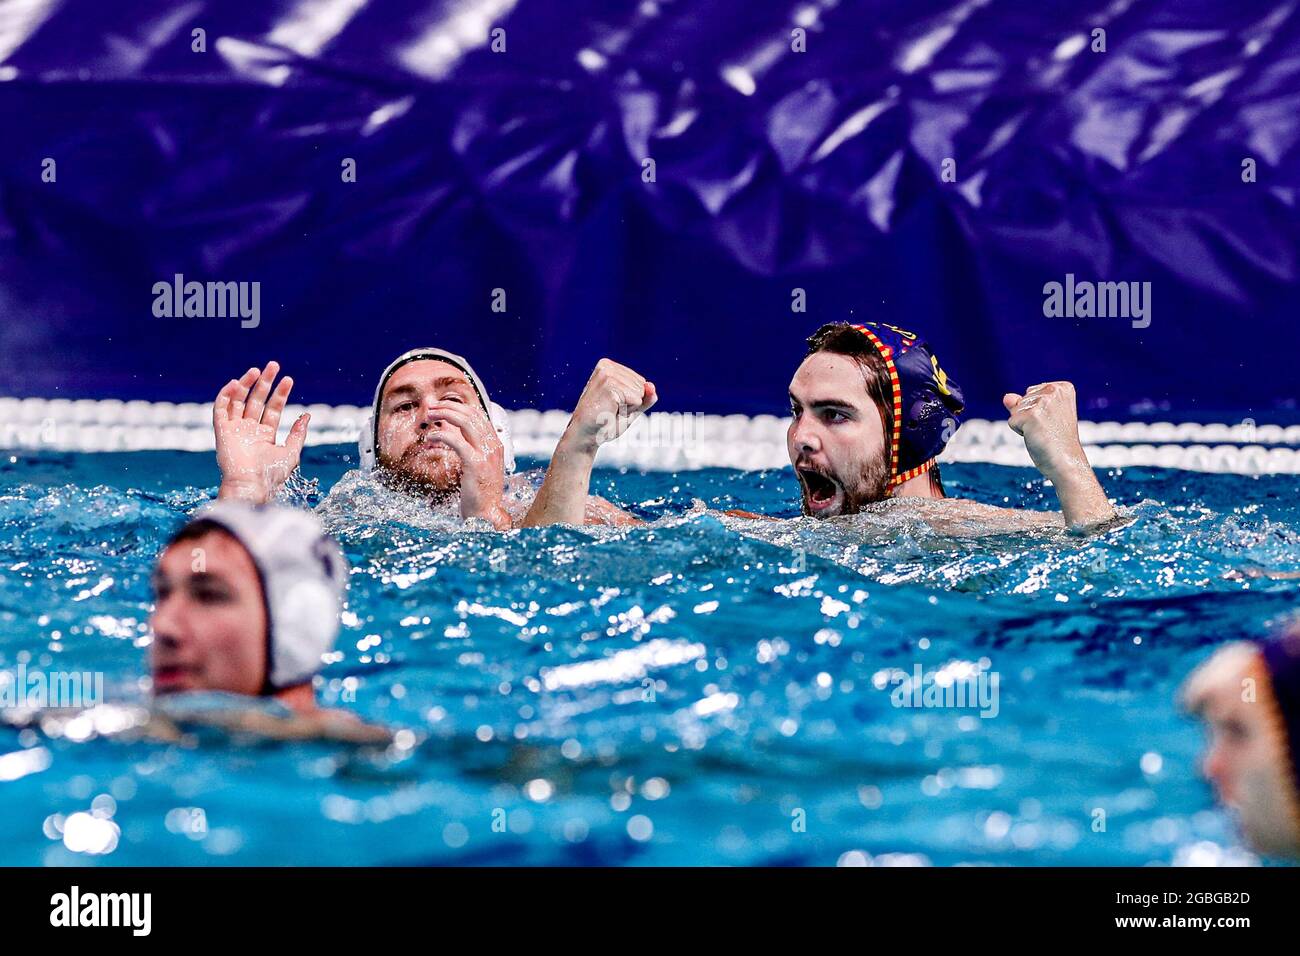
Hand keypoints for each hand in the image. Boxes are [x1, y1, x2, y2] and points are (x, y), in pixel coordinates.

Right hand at [214, 362, 308, 502]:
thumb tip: (306, 416)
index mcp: (265, 435)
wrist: (252, 484)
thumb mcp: (291, 452)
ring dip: (246, 384)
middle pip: (256, 400)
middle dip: (264, 383)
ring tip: (257, 370)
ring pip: (239, 401)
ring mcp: (235, 430)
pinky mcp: (221, 431)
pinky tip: (236, 383)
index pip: (273, 409)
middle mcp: (249, 430)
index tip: (288, 379)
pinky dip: (226, 395)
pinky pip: (221, 409)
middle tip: (273, 365)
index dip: (280, 394)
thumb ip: (298, 433)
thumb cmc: (272, 474)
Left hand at [423, 400, 508, 528]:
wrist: (487, 514)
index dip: (458, 407)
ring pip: (465, 422)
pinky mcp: (476, 464)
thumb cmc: (480, 493)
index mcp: (496, 444)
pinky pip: (456, 441)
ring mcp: (487, 454)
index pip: (478, 415)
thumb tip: (450, 429)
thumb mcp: (476, 465)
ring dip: (445, 415)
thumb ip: (468, 447)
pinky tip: (431, 437)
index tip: (441, 406)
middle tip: (432, 408)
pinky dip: (441, 435)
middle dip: (449, 407)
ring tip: (430, 416)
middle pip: (471, 414)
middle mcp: (494, 445)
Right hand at [560, 359, 657, 455]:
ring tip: (609, 411)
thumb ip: (645, 397)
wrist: (586, 435)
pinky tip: (609, 412)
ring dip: (629, 408)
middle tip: (611, 410)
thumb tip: (652, 386)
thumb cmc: (605, 422)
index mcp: (609, 366)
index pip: (641, 382)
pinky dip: (627, 411)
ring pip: (640, 392)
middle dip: (632, 403)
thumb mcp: (631, 408)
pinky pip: (636, 400)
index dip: (633, 399)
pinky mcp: (610, 387)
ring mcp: (608, 375)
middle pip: (642, 386)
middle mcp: (607, 366)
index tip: (613, 405)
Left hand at [1002, 382, 1086, 480]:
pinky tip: (1036, 436)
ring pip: (1016, 410)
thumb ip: (1023, 402)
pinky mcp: (1031, 415)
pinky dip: (1020, 431)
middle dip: (1029, 416)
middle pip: (1023, 400)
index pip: (1032, 392)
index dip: (1037, 410)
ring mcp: (1042, 402)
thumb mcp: (1043, 416)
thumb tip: (1006, 397)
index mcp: (1062, 387)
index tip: (1053, 421)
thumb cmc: (1056, 440)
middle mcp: (1054, 390)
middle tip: (1048, 429)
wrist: (1066, 461)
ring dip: (1024, 424)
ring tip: (1043, 433)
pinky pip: (1012, 421)